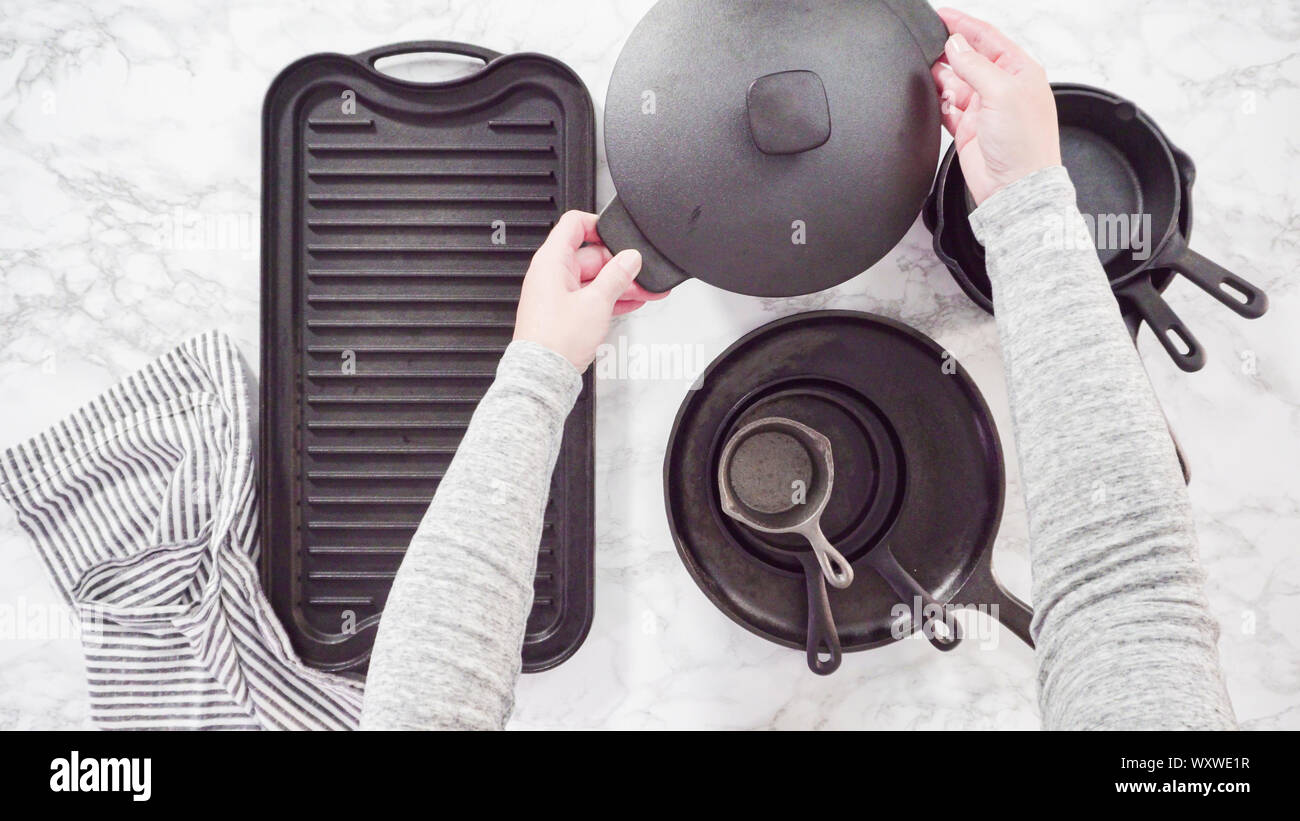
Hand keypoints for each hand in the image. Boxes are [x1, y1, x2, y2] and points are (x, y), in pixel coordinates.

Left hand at [513, 210, 666, 369]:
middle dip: (619, 265)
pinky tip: (630, 303)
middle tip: (642, 275)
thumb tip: (630, 258)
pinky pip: (590, 297)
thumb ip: (617, 276)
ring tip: (645, 291)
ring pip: (594, 279)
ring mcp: (556, 293)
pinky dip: (609, 299)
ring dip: (619, 284)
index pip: (574, 224)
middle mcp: (550, 274)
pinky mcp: (562, 312)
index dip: (599, 224)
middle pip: (591, 255)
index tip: (619, 235)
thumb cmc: (556, 340)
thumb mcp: (596, 302)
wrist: (544, 374)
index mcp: (552, 261)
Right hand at [931, 8, 1060, 205]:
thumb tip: (955, 45)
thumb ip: (975, 66)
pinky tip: (932, 95)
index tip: (942, 15)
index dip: (964, 25)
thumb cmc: (1025, 145)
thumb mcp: (1003, 93)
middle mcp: (1002, 87)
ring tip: (928, 71)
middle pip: (969, 57)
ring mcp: (984, 108)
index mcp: (1020, 71)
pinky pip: (946, 106)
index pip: (988, 37)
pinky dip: (938, 100)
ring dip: (942, 76)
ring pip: (955, 81)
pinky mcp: (968, 128)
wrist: (1014, 188)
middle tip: (927, 43)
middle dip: (949, 50)